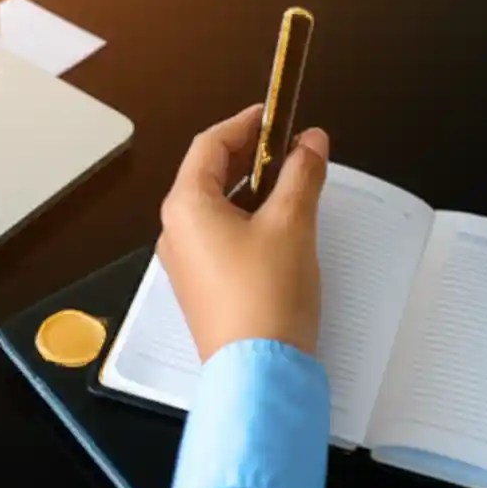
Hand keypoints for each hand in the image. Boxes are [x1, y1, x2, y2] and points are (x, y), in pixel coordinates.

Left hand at [156, 105, 329, 362]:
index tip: (276, 115)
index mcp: (186, 205)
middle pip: (209, 175)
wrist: (259, 372)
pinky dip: (247, 220)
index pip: (209, 145)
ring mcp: (185, 262)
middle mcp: (175, 230)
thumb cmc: (268, 295)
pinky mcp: (201, 287)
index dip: (245, 124)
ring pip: (216, 207)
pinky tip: (280, 225)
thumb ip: (302, 174)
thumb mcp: (292, 223)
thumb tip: (311, 141)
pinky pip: (219, 237)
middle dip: (251, 156)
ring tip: (293, 183)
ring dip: (252, 189)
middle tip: (290, 147)